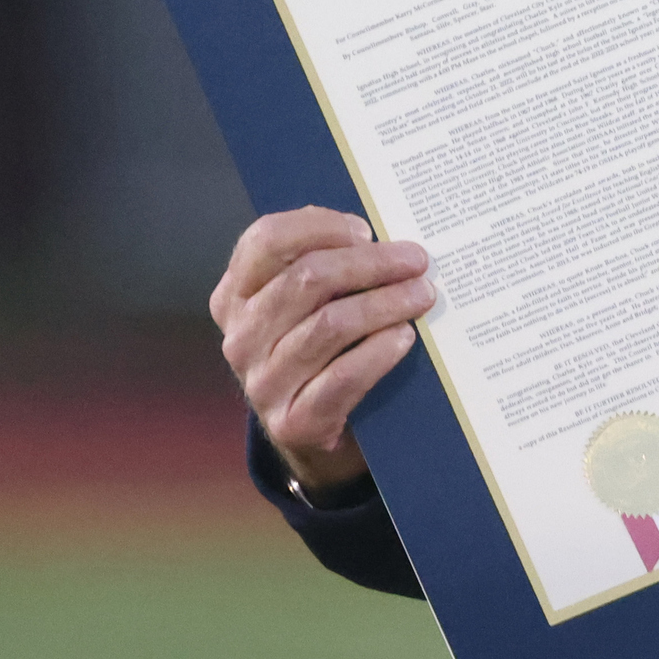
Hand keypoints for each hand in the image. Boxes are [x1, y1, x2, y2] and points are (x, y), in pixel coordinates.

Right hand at [210, 206, 432, 493]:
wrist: (312, 431)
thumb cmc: (319, 348)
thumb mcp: (307, 303)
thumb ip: (323, 262)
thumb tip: (371, 231)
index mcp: (236, 295)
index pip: (265, 240)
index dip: (319, 227)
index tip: (367, 230)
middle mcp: (241, 337)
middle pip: (307, 279)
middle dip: (370, 263)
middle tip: (416, 259)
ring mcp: (262, 383)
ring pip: (330, 325)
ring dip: (385, 303)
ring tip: (422, 294)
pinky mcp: (292, 422)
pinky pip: (342, 376)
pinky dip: (378, 352)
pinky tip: (404, 336)